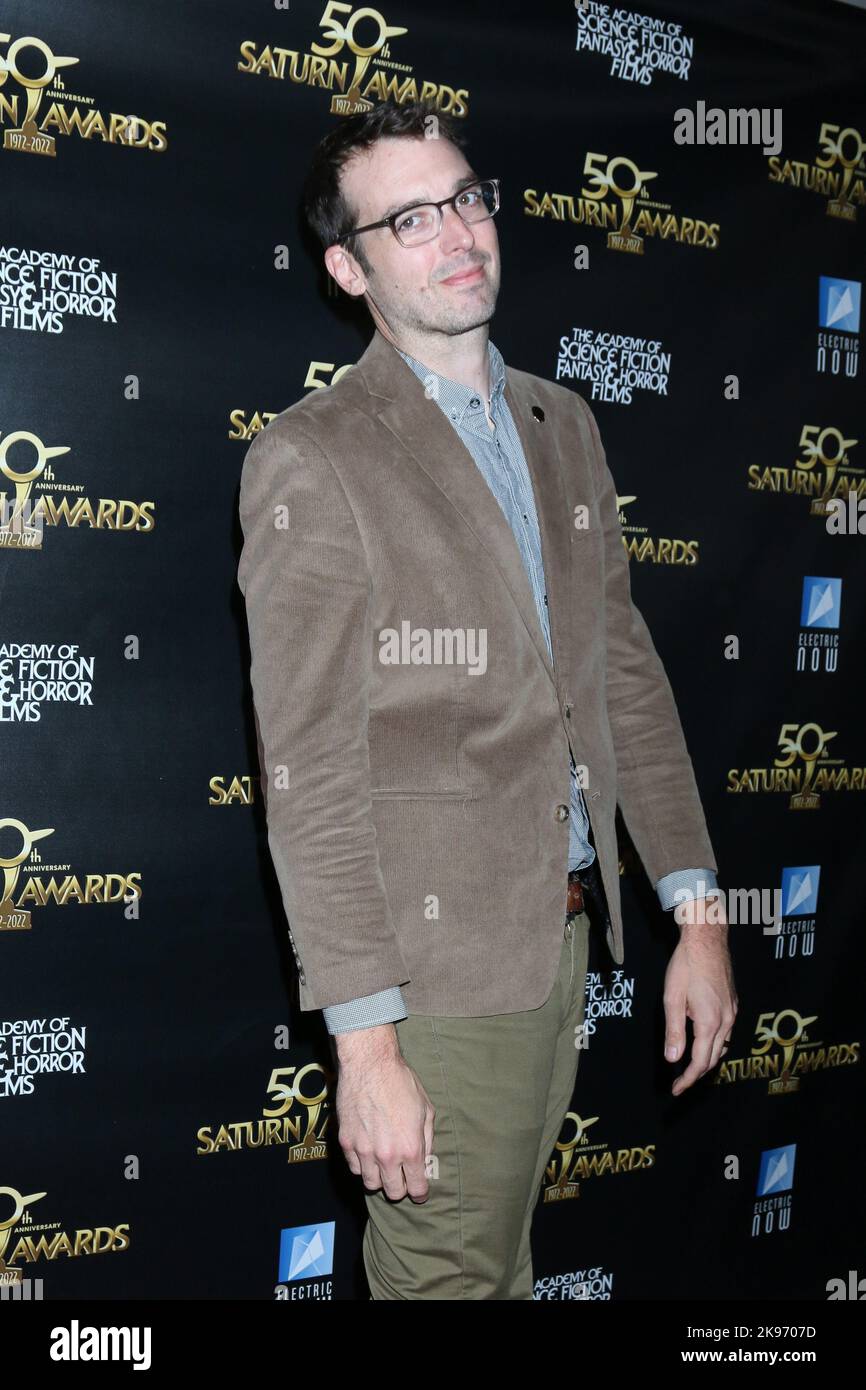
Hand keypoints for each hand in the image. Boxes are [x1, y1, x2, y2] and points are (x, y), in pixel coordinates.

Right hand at [333, 1026, 434, 1200]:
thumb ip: (427, 1140)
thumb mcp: (426, 1110)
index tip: (419, 1191)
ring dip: (379, 1177)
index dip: (420, 1193)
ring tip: (383, 1163)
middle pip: (392, 1192)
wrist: (370, 1064)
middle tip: (401, 1177)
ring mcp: (363, 1150)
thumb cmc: (401, 1083)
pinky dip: (362, 1164)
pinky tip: (368, 1151)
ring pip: (370, 1183)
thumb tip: (425, 1161)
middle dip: (400, 1188)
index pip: (416, 1188)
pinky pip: (354, 1167)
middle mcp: (386, 1155)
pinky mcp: (345, 1142)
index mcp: (410, 1148)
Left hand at [663, 895, 737, 1096]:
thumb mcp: (672, 998)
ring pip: (722, 1046)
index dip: (687, 1079)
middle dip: (696, 1073)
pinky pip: (726, 1033)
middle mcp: (726, 1020)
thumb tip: (673, 1059)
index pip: (699, 1061)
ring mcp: (733, 1011)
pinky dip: (714, 1044)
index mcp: (709, 1021)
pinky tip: (703, 1040)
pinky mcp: (734, 1003)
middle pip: (713, 1058)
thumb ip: (674, 1031)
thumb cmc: (686, 965)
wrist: (707, 939)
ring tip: (690, 1066)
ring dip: (707, 1059)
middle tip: (680, 1083)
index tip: (676, 1090)